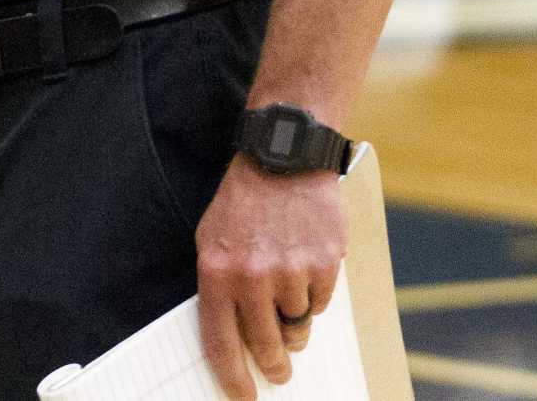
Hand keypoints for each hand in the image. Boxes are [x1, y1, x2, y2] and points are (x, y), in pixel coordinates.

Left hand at [195, 158, 345, 397]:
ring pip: (296, 326)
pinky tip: (305, 266)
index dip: (233, 378)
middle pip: (265, 345)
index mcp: (217, 272)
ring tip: (288, 289)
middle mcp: (253, 276)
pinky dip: (314, 295)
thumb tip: (230, 341)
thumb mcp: (212, 240)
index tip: (244, 397)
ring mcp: (291, 270)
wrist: (284, 160)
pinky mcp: (325, 263)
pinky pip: (320, 303)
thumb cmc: (243, 204)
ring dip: (294, 320)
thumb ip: (219, 288)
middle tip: (279, 371)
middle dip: (274, 365)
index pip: (221, 343)